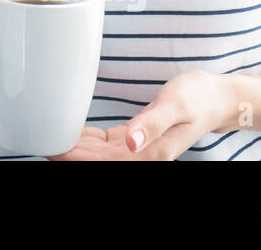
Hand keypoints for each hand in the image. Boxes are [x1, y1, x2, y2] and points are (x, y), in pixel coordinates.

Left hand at [47, 69, 239, 159]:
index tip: (54, 151)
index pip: (107, 162)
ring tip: (53, 140)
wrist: (216, 97)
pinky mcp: (138, 136)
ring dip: (78, 149)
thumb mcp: (174, 106)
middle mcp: (144, 154)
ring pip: (102, 154)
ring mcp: (140, 147)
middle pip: (100, 161)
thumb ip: (150, 124)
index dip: (79, 159)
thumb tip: (130, 144)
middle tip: (44, 146)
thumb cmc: (198, 98)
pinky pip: (109, 144)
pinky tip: (75, 134)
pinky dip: (91, 141)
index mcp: (151, 152)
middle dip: (72, 156)